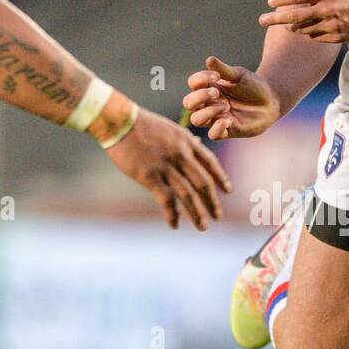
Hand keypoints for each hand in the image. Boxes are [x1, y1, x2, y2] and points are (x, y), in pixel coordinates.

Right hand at [105, 109, 231, 230]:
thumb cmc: (141, 124)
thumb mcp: (169, 128)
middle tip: (217, 216)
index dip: (221, 178)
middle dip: (212, 202)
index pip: (210, 162)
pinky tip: (174, 224)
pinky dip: (172, 214)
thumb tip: (198, 143)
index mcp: (186, 141)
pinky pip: (166, 200)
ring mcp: (166, 166)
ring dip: (197, 213)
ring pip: (188, 195)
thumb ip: (184, 139)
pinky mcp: (150, 176)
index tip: (228, 191)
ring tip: (203, 227)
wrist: (120, 122)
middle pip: (203, 182)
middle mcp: (180, 154)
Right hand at [183, 56, 281, 139]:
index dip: (200, 79)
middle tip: (217, 92)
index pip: (193, 83)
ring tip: (226, 106)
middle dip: (199, 97)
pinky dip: (217, 128)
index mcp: (209, 87)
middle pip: (188, 103)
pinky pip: (212, 135)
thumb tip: (209, 60)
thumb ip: (224, 70)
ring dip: (208, 112)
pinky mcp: (227, 131)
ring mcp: (216, 118)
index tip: (217, 76)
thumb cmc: (253, 86)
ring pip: (196, 120)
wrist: (272, 101)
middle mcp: (209, 103)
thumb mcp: (239, 75)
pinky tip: (230, 120)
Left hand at [258, 0, 348, 42]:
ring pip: (303, 30)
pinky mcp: (337, 38)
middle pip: (296, 16)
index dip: (282, 0)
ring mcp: (332, 26)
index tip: (270, 2)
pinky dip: (309, 32)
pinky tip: (312, 28)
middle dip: (275, 19)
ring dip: (293, 27)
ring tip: (288, 25)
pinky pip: (315, 37)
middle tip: (261, 20)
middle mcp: (327, 10)